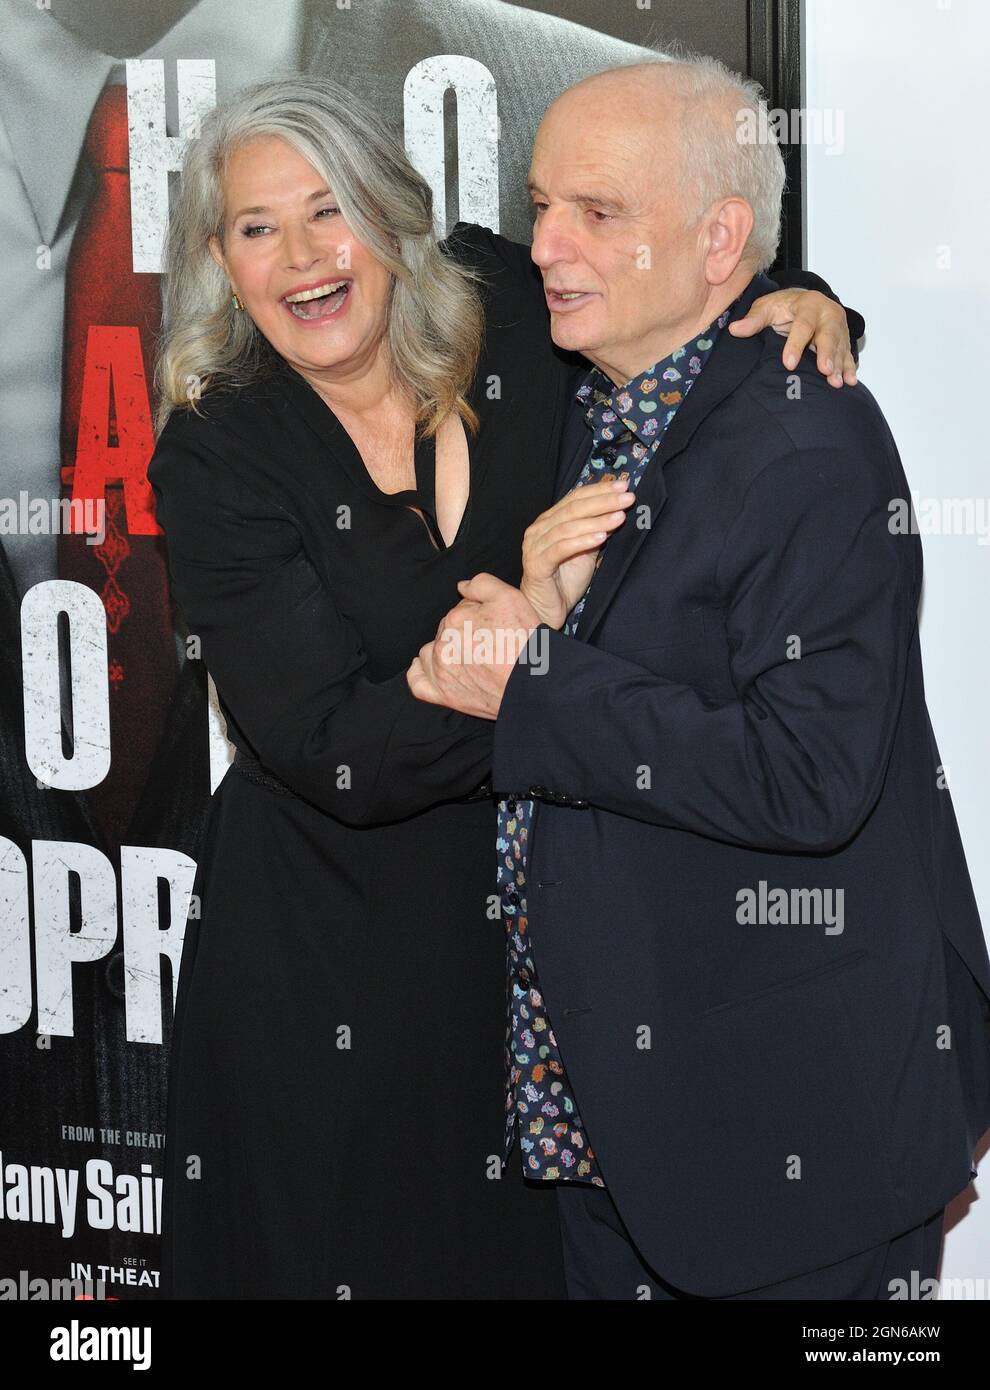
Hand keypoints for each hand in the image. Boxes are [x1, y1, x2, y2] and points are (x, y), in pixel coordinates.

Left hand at [407, 573, 540, 718]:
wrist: (532, 683)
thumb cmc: (523, 642)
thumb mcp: (510, 597)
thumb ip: (482, 584)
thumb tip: (461, 586)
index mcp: (455, 618)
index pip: (461, 609)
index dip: (479, 614)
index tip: (494, 624)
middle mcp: (443, 644)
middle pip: (447, 630)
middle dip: (463, 632)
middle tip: (489, 642)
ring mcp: (440, 671)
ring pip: (431, 652)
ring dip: (443, 651)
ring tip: (468, 657)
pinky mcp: (443, 694)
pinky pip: (417, 682)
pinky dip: (421, 673)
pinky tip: (432, 668)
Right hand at [520, 477, 634, 627]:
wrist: (545, 609)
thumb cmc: (564, 581)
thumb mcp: (586, 550)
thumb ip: (597, 530)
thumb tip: (618, 510)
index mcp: (549, 520)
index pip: (575, 497)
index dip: (600, 490)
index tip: (624, 486)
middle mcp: (539, 529)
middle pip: (573, 508)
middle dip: (603, 501)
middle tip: (627, 497)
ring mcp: (535, 545)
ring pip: (568, 526)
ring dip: (597, 520)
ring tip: (620, 516)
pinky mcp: (536, 563)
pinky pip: (561, 548)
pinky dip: (582, 540)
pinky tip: (602, 537)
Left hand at [729, 287, 857, 387]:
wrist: (804, 301)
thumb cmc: (783, 306)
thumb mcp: (766, 307)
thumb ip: (753, 319)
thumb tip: (735, 330)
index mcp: (808, 304)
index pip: (803, 325)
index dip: (796, 344)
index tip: (788, 363)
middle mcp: (827, 314)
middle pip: (828, 335)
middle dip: (828, 353)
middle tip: (825, 371)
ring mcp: (838, 327)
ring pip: (840, 346)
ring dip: (840, 365)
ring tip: (836, 383)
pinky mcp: (844, 338)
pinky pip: (848, 354)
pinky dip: (850, 368)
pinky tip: (851, 381)